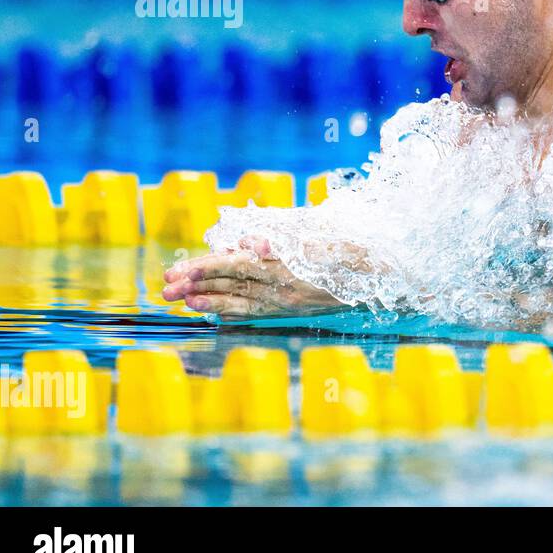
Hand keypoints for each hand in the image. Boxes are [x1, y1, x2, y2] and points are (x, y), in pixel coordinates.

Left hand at [161, 238, 345, 317]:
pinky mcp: (295, 309)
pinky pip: (260, 312)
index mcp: (291, 268)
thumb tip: (247, 243)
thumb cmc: (359, 251)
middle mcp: (287, 289)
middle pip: (234, 285)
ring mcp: (290, 302)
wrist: (387, 280)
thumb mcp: (329, 238)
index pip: (240, 266)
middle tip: (166, 287)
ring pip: (243, 301)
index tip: (181, 271)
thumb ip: (286, 240)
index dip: (208, 268)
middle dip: (198, 285)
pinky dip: (236, 312)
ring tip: (183, 301)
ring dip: (210, 300)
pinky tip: (218, 314)